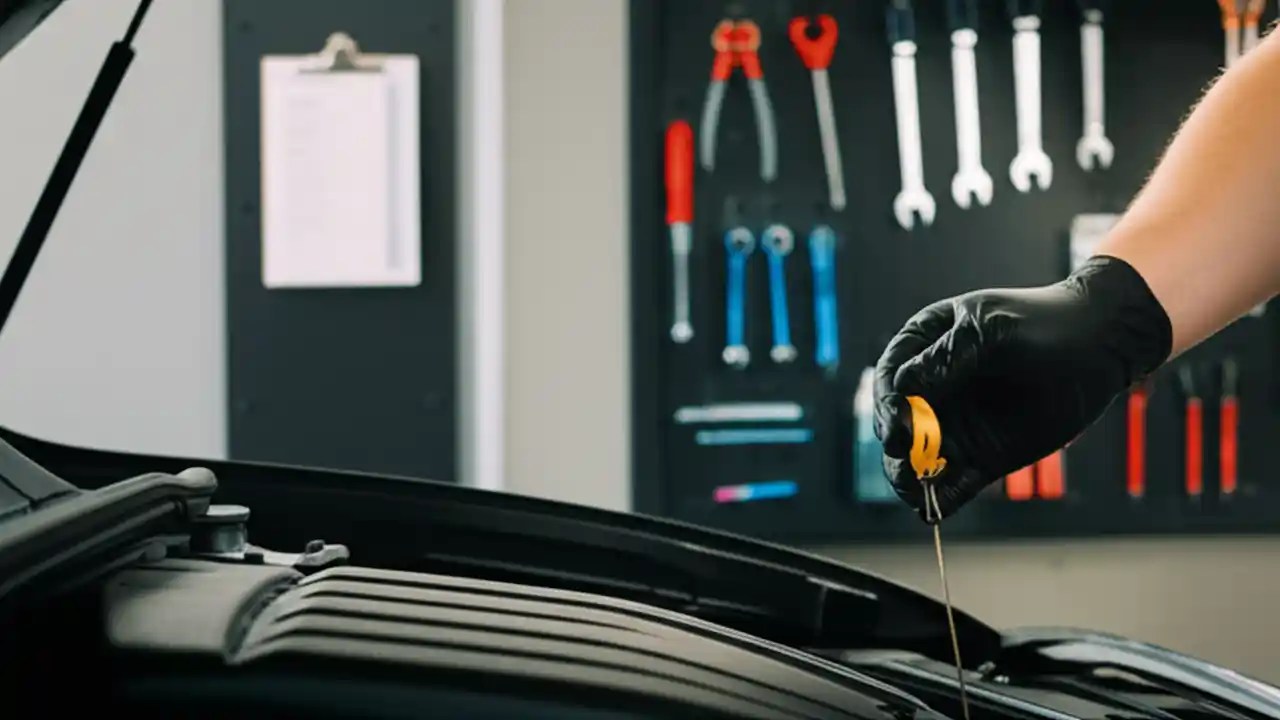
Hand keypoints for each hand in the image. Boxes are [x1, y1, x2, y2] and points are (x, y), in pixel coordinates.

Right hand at [873, 256, 1171, 518]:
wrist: (1100, 347)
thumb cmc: (1045, 325)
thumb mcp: (993, 331)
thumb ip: (946, 358)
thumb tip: (903, 388)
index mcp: (923, 350)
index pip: (891, 382)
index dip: (889, 404)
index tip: (899, 421)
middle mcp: (932, 393)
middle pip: (897, 427)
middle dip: (897, 445)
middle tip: (907, 453)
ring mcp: (954, 428)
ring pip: (917, 461)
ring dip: (912, 479)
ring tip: (919, 491)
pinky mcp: (980, 458)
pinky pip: (952, 485)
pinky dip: (942, 500)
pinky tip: (936, 510)